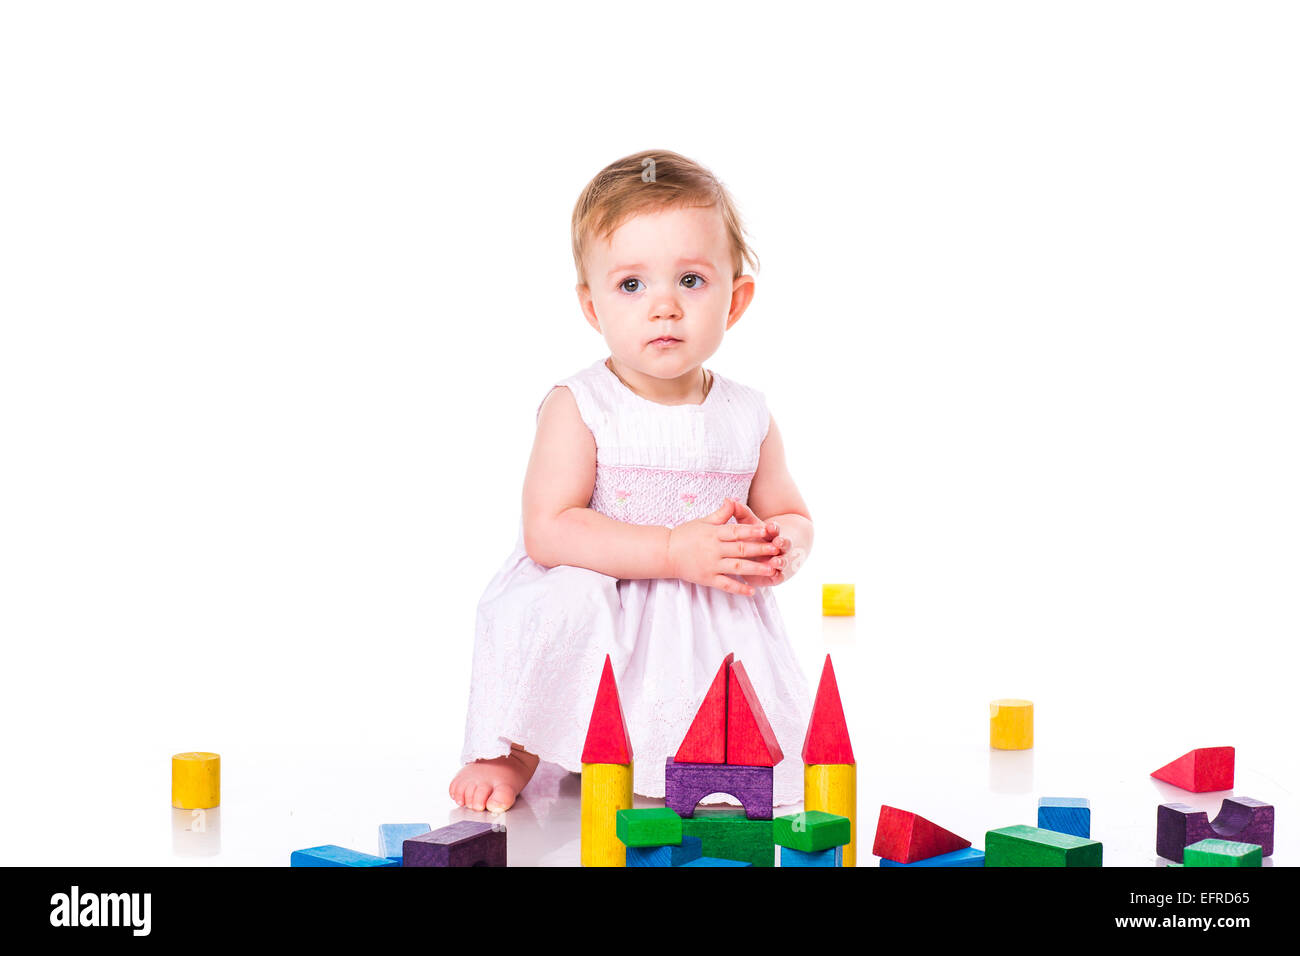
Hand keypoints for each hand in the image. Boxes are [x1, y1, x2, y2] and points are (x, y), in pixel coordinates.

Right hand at [666, 498, 784, 596]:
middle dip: (761, 549)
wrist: (665, 552)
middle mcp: (714, 549)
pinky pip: (725, 584)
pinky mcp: (707, 578)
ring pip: (737, 567)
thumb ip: (721, 514)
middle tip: (777, 550)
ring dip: (756, 569)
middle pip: (741, 549)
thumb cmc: (685, 535)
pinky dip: (739, 588)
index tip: (768, 530)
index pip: (737, 531)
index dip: (753, 531)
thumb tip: (732, 500)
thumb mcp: (703, 521)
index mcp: (714, 533)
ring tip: (772, 570)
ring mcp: (711, 565)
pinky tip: (752, 591)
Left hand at [727, 498, 795, 588]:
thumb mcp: (747, 525)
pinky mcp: (774, 575)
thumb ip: (740, 513)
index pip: (774, 529)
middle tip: (778, 542)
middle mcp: (777, 547)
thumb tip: (729, 500)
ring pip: (782, 561)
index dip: (773, 528)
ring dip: (780, 561)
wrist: (761, 556)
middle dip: (781, 543)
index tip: (770, 526)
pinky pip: (778, 576)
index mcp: (771, 534)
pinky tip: (775, 576)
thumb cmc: (752, 536)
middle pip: (782, 544)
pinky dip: (777, 576)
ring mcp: (777, 561)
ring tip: (776, 561)